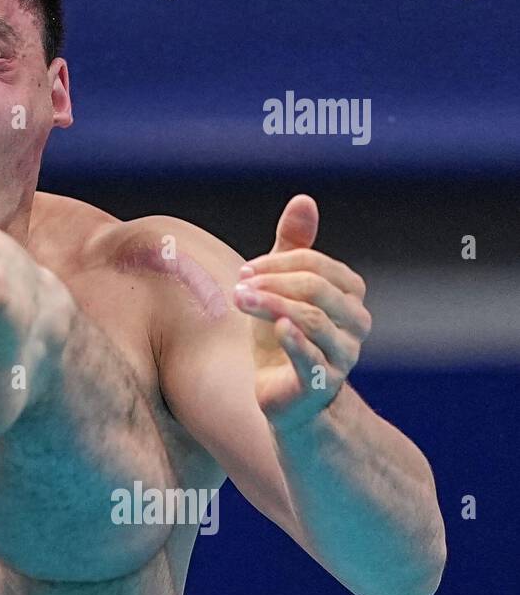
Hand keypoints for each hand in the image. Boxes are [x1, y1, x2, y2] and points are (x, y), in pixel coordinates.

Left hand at [233, 195, 371, 432]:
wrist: (283, 395)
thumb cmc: (282, 336)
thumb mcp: (281, 288)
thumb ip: (292, 246)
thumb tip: (303, 199)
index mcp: (350, 295)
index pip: (317, 264)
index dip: (278, 261)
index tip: (246, 271)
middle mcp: (356, 323)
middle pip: (317, 288)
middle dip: (272, 281)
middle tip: (239, 284)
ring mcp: (344, 354)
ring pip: (312, 318)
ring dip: (269, 304)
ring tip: (239, 299)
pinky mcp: (322, 382)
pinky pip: (313, 357)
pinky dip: (295, 340)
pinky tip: (276, 327)